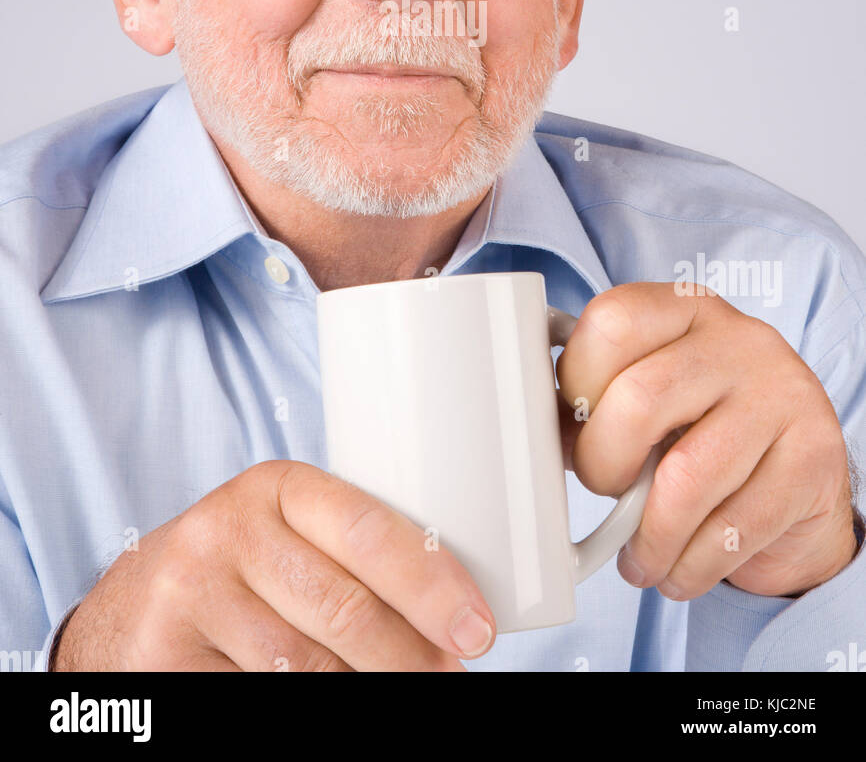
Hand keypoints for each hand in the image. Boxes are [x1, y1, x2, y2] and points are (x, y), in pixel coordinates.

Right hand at [52, 461, 495, 670]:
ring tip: (398, 686)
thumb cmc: (242, 570)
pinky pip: (259, 694)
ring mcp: (191, 593)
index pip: (367, 530)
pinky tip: (332, 696)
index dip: (430, 584)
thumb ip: (351, 551)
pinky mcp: (166, 653)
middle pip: (344, 609)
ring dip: (366, 687)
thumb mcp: (291, 536)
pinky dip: (306, 703)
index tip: (476, 629)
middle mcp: (228, 529)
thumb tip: (452, 609)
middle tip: (447, 674)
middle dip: (409, 655)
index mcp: (277, 486)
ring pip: (306, 666)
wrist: (132, 608)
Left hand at [555, 282, 857, 599]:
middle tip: (604, 491)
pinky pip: (732, 529)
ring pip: (686, 477)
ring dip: (649, 537)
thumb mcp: (651, 398)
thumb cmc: (701, 432)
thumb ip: (598, 403)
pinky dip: (691, 565)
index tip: (572, 426)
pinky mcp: (813, 458)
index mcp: (685, 310)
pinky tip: (679, 567)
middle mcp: (739, 340)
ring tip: (639, 555)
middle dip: (604, 465)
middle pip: (641, 398)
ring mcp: (782, 394)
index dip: (576, 382)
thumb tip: (541, 438)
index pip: (612, 322)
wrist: (799, 478)